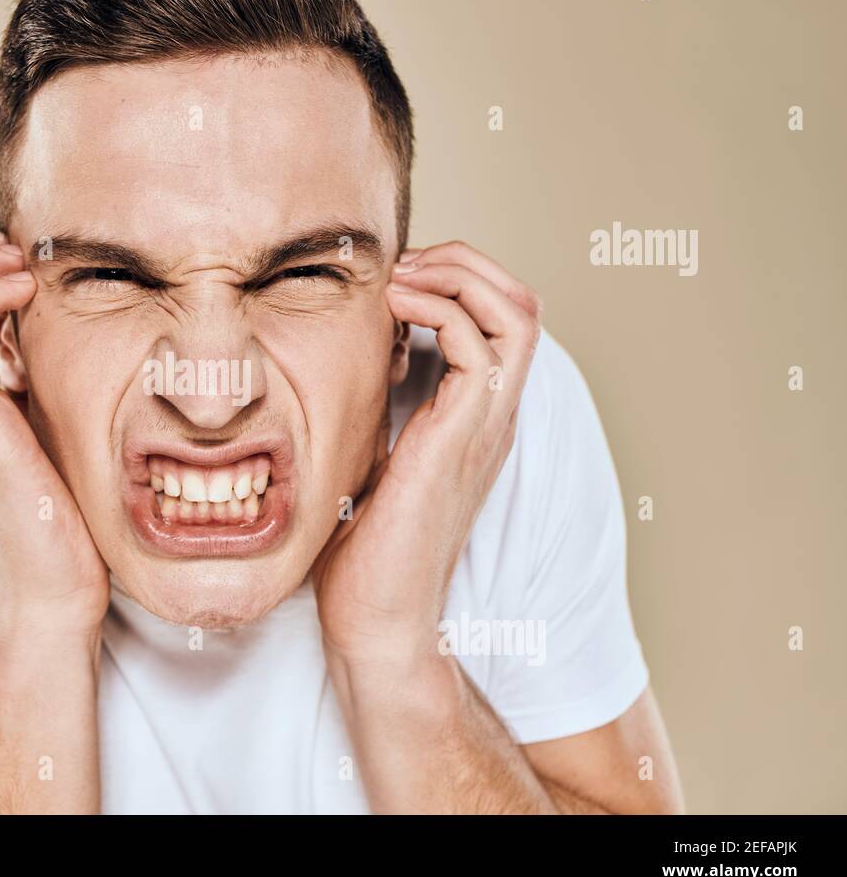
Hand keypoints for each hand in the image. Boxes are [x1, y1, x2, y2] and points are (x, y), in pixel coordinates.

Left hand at [313, 241, 541, 667]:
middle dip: (464, 262)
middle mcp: (491, 414)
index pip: (500, 319)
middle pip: (522, 302)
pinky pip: (479, 344)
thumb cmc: (362, 547)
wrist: (377, 614)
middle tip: (404, 267)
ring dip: (457, 275)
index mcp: (473, 417)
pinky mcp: (462, 435)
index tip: (394, 281)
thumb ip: (377, 406)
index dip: (455, 279)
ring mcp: (484, 424)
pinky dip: (439, 308)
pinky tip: (392, 315)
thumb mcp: (369, 454)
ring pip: (516, 311)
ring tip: (400, 280)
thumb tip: (354, 358)